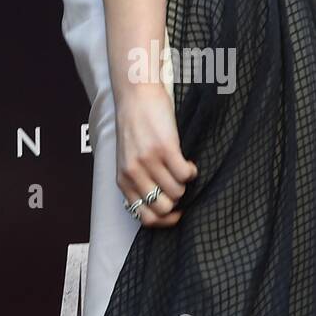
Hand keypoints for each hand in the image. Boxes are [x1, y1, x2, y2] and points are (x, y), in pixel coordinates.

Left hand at [115, 81, 198, 228]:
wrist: (136, 94)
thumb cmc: (134, 126)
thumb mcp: (127, 158)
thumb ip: (138, 181)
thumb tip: (161, 206)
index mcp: (123, 179)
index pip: (145, 217)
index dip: (165, 220)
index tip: (176, 212)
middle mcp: (134, 173)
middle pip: (163, 208)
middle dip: (176, 201)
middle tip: (178, 185)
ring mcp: (149, 161)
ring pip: (178, 192)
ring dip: (184, 183)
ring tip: (181, 168)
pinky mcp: (165, 148)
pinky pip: (186, 175)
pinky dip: (192, 171)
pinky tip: (187, 161)